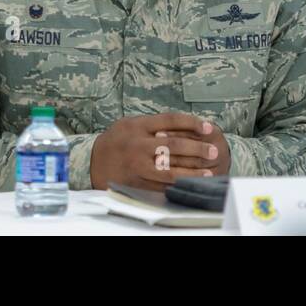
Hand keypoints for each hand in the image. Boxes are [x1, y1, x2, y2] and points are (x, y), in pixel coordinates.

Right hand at [89, 113, 222, 189]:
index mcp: (139, 126)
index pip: (171, 120)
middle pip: (173, 146)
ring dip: (191, 171)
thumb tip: (184, 124)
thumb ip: (153, 124)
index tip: (208, 127)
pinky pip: (160, 185)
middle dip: (197, 149)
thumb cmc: (116, 139)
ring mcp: (137, 165)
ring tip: (208, 172)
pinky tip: (190, 184)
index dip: (192, 123)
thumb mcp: (130, 123)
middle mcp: (138, 145)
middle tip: (214, 151)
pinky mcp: (136, 181)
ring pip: (169, 169)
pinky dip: (177, 185)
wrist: (91, 161)